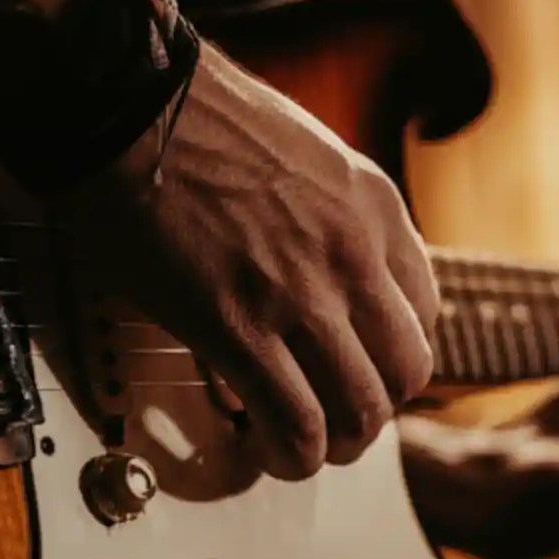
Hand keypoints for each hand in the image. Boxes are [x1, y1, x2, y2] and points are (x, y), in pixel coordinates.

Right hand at [48, 43, 439, 478]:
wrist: (132, 104)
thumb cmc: (199, 118)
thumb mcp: (308, 155)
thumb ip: (334, 217)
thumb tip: (320, 268)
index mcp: (375, 209)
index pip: (425, 313)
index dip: (392, 358)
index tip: (359, 369)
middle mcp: (353, 255)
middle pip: (405, 373)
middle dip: (373, 412)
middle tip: (336, 422)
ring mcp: (301, 293)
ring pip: (361, 410)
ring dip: (336, 447)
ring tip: (300, 449)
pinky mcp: (237, 326)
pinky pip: (293, 421)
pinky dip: (287, 454)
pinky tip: (263, 450)